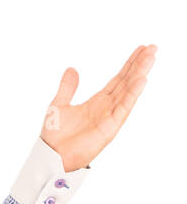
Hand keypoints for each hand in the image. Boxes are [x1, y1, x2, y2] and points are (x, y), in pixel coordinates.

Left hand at [40, 44, 156, 172]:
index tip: (141, 49)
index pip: (118, 79)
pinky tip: (141, 80)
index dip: (129, 64)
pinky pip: (123, 108)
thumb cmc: (54, 136)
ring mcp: (110, 117)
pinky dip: (132, 94)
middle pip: (127, 82)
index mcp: (97, 102)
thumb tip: (72, 69)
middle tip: (153, 48)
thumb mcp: (59, 104)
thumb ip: (68, 87)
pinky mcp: (110, 129)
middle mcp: (107, 108)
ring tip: (151, 58)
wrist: (50, 155)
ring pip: (128, 92)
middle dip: (139, 65)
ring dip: (140, 74)